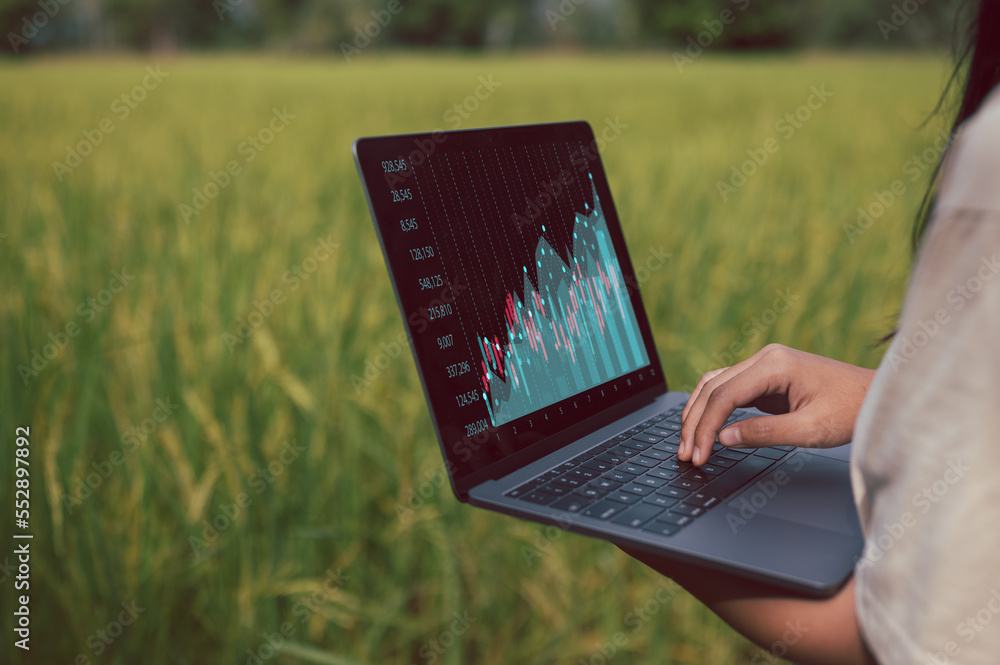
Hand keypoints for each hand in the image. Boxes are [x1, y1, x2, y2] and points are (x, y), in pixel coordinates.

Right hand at [678, 344, 874, 464]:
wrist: (876, 397)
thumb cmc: (851, 410)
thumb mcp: (810, 429)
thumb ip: (764, 434)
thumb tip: (724, 439)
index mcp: (774, 365)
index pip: (724, 396)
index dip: (706, 428)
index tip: (698, 455)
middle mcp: (765, 358)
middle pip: (712, 388)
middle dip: (694, 422)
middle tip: (685, 453)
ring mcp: (764, 365)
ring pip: (715, 385)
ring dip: (698, 413)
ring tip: (688, 442)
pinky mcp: (766, 377)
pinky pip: (729, 389)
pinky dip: (713, 408)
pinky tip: (706, 428)